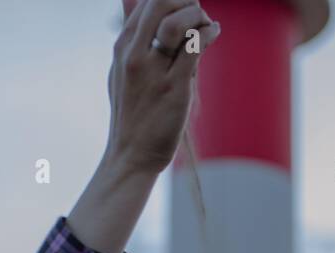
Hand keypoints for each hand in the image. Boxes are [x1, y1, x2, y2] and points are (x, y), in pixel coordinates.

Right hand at [105, 0, 221, 175]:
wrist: (130, 155)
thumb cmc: (132, 115)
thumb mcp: (120, 74)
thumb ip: (131, 44)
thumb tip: (138, 13)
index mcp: (122, 48)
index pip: (145, 3)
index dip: (170, 0)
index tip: (184, 8)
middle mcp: (134, 55)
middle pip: (159, 2)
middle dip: (185, 2)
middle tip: (198, 14)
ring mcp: (153, 71)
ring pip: (177, 22)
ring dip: (198, 16)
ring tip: (208, 25)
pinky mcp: (174, 88)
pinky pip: (195, 47)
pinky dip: (209, 33)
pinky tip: (215, 32)